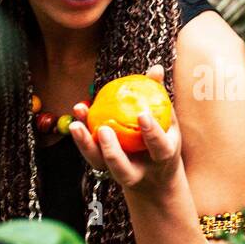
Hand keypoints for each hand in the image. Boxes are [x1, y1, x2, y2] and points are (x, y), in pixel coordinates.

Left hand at [69, 64, 183, 197]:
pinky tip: (78, 113)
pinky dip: (82, 136)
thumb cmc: (163, 139)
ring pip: (100, 164)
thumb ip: (160, 96)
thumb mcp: (168, 120)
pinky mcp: (103, 169)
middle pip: (122, 168)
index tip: (142, 115)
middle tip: (104, 129)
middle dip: (112, 151)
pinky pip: (90, 153)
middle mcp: (140, 172)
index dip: (151, 133)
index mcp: (162, 158)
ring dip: (86, 145)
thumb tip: (156, 68)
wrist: (156, 176)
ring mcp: (119, 173)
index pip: (159, 148)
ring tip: (76, 123)